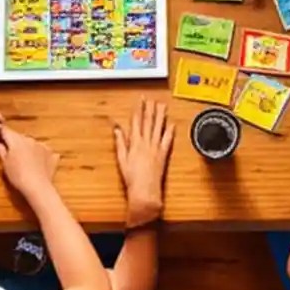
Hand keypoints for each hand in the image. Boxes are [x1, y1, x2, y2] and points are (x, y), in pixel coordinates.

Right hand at [0, 127, 59, 197]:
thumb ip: (2, 151)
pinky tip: (38, 163)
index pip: (6, 130)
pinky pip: (43, 150)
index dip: (1, 131)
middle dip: (15, 142)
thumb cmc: (17, 175)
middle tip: (11, 153)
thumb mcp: (5, 164)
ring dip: (28, 147)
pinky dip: (40, 154)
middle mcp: (30, 139)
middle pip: (20, 137)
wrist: (37, 186)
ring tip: (26, 161)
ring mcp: (42, 145)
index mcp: (16, 140)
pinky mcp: (51, 153)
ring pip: (32, 143)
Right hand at [114, 97, 173, 227]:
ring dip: (160, 115)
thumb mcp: (122, 159)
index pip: (136, 121)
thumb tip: (117, 129)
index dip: (138, 109)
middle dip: (149, 108)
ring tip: (162, 105)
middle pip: (148, 122)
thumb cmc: (132, 178)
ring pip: (158, 127)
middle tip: (152, 98)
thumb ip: (120, 142)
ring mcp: (156, 148)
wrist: (144, 191)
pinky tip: (172, 124)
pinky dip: (170, 132)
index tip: (140, 100)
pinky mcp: (163, 155)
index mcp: (135, 143)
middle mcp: (146, 143)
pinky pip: (167, 140)